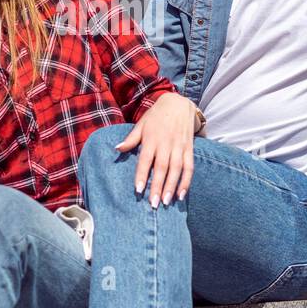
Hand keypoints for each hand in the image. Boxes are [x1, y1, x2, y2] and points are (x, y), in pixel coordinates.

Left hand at [115, 92, 197, 207]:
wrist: (178, 103)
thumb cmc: (156, 116)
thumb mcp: (141, 124)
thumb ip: (131, 139)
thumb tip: (117, 149)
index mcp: (152, 138)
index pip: (146, 159)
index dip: (142, 174)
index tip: (138, 190)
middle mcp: (166, 143)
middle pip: (162, 168)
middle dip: (158, 186)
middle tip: (153, 203)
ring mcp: (179, 146)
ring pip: (176, 169)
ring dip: (172, 186)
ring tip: (166, 202)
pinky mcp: (189, 149)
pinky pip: (189, 167)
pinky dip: (187, 181)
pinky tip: (181, 194)